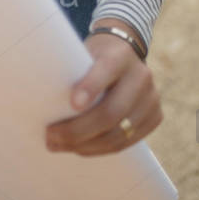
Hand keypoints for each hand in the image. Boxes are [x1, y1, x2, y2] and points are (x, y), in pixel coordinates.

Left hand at [45, 23, 161, 155]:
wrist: (124, 51)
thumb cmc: (93, 55)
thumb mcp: (84, 53)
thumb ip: (74, 73)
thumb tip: (43, 104)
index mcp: (120, 55)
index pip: (106, 70)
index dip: (91, 87)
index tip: (72, 103)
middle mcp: (141, 76)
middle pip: (111, 112)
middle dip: (78, 130)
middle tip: (51, 137)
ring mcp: (152, 98)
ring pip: (119, 133)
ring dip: (86, 145)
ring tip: (60, 146)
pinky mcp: (155, 116)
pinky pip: (127, 142)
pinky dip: (101, 148)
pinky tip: (81, 148)